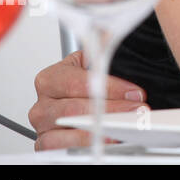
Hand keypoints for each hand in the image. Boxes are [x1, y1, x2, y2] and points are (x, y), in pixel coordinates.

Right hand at [28, 49, 145, 150]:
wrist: (77, 99)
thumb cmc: (86, 81)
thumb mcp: (93, 61)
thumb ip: (102, 48)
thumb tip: (117, 31)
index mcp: (51, 78)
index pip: (79, 83)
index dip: (110, 88)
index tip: (134, 92)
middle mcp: (42, 103)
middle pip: (74, 109)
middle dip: (111, 110)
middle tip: (136, 110)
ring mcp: (42, 126)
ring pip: (66, 131)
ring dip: (100, 130)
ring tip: (124, 127)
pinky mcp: (47, 144)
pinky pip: (60, 148)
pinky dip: (85, 145)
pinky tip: (107, 140)